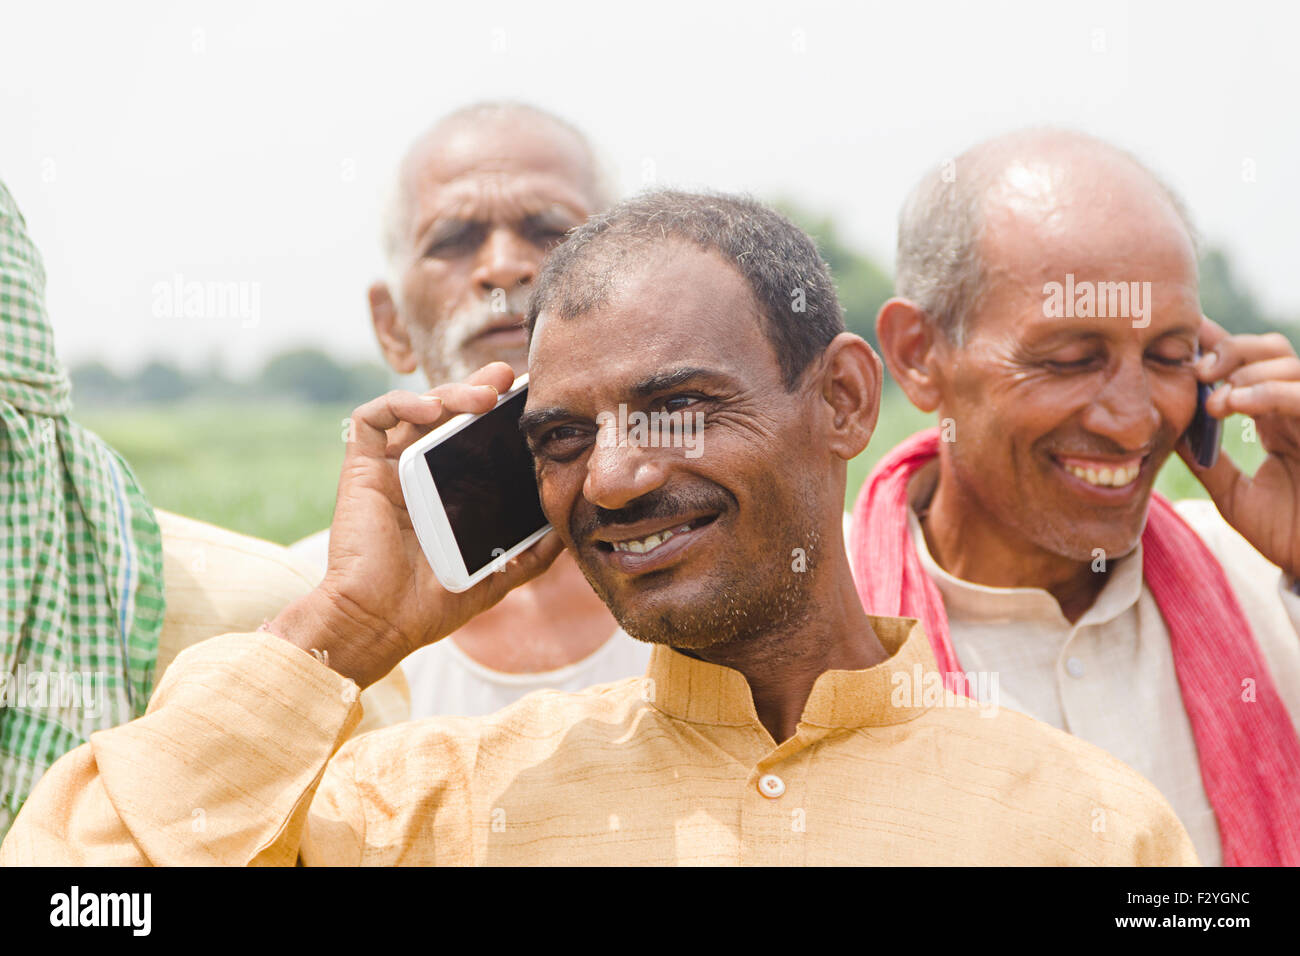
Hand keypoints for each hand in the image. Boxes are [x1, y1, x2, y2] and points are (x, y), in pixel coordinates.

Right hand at [271, 362, 562, 687]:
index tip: (527, 402)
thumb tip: (568, 532)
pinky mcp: (360, 469)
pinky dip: (399, 403)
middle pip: (447, 415)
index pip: (472, 440)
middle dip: (476, 389)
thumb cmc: (431, 604)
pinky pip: (371, 419)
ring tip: (482, 397)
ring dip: (449, 393)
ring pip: (415, 408)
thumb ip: (532, 554)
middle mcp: (416, 474)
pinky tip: (430, 409)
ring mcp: (388, 469)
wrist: (380, 623)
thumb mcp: (498, 576)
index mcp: (446, 492)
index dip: (495, 416)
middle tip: (506, 377)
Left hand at [1177, 316, 1299, 578]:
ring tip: (1216, 401)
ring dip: (1245, 371)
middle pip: (1268, 350)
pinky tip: (1237, 402)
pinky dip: (1269, 391)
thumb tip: (1167, 434)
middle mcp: (1295, 410)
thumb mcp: (1234, 494)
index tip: (1178, 338)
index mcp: (1272, 419)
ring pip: (1287, 363)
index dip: (1214, 345)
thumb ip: (1206, 461)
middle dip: (1229, 349)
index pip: (1244, 368)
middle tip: (1198, 371)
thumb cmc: (1288, 532)